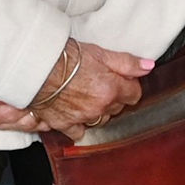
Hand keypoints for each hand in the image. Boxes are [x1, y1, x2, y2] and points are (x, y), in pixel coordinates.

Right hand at [31, 39, 150, 136]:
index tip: (121, 79)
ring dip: (99, 111)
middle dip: (114, 97)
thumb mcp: (100, 53)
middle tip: (101, 83)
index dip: (128, 85)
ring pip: (101, 120)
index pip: (134, 94)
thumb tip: (148, 67)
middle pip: (117, 108)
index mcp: (111, 90)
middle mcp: (99, 107)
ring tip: (88, 95)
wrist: (36, 66)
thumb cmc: (65, 57)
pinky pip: (79, 131)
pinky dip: (80, 124)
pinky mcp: (65, 123)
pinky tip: (77, 113)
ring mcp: (82, 118)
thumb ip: (127, 62)